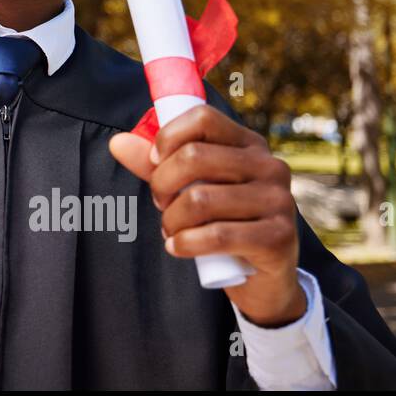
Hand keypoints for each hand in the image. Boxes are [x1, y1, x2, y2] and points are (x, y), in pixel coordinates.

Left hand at [109, 104, 305, 327]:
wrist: (263, 277)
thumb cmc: (221, 221)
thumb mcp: (189, 188)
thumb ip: (156, 165)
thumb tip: (117, 142)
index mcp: (249, 145)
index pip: (203, 118)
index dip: (168, 137)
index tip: (155, 162)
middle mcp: (269, 166)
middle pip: (194, 157)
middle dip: (162, 184)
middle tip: (161, 204)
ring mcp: (278, 201)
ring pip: (199, 199)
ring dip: (171, 220)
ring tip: (172, 230)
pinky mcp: (277, 237)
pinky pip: (216, 235)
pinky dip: (185, 244)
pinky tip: (178, 247)